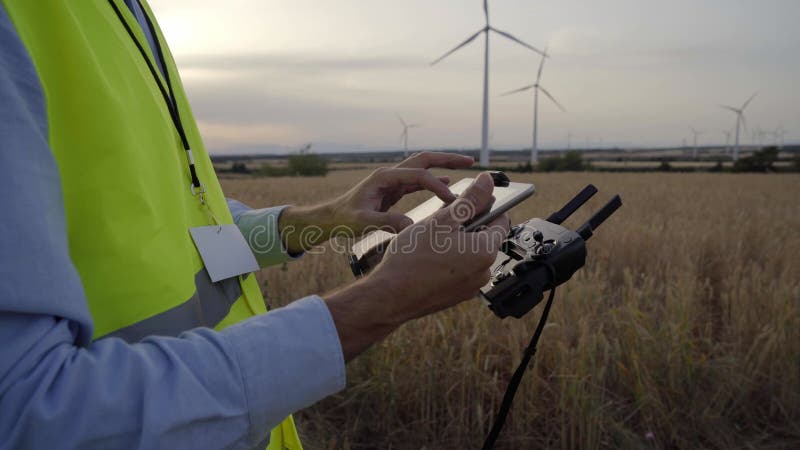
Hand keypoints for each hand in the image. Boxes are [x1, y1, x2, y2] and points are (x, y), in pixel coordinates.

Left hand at [279, 152, 473, 252]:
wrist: (330, 219)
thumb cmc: (342, 219)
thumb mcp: (362, 222)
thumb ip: (385, 222)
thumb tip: (410, 226)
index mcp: (384, 178)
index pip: (419, 176)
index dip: (437, 186)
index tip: (451, 201)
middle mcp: (390, 175)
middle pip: (424, 160)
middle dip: (448, 158)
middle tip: (471, 161)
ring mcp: (393, 181)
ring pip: (423, 168)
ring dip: (445, 165)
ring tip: (467, 165)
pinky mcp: (394, 190)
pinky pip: (419, 181)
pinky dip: (435, 180)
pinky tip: (449, 183)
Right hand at [323, 172, 509, 359]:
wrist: (390, 296)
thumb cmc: (412, 258)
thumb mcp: (442, 220)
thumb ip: (469, 200)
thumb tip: (487, 181)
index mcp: (485, 251)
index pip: (500, 219)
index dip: (484, 206)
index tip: (466, 202)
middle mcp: (484, 272)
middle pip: (485, 237)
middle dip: (467, 225)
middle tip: (441, 221)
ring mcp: (471, 286)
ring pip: (471, 254)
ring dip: (457, 243)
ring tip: (432, 241)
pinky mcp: (457, 295)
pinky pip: (460, 270)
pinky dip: (450, 261)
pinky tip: (429, 258)